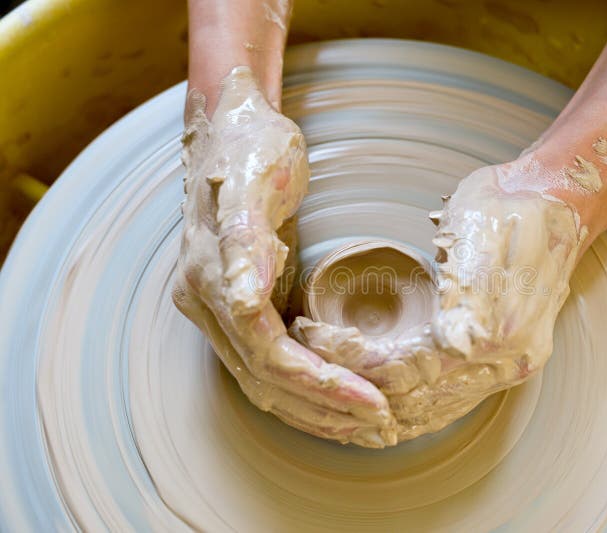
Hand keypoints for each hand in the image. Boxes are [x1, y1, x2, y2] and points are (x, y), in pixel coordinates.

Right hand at [173, 67, 396, 446]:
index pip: (266, 353)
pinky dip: (304, 386)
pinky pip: (267, 362)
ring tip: (365, 423)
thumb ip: (244, 241)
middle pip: (264, 379)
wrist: (231, 129)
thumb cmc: (251, 148)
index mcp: (210, 278)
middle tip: (380, 424)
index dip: (318, 383)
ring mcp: (216, 307)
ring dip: (314, 408)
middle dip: (323, 407)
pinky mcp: (235, 305)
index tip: (372, 400)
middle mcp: (205, 302)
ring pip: (263, 381)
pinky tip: (338, 394)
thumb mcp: (253, 182)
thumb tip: (244, 300)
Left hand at [290, 150, 584, 440]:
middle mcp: (505, 363)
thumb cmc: (510, 208)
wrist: (559, 201)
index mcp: (497, 333)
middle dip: (353, 383)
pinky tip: (381, 400)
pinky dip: (407, 404)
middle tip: (310, 357)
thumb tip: (456, 344)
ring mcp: (507, 367)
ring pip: (429, 412)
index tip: (311, 334)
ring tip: (332, 381)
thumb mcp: (480, 236)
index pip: (403, 371)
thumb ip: (469, 297)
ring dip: (376, 403)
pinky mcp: (503, 361)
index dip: (349, 359)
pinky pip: (447, 402)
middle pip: (413, 401)